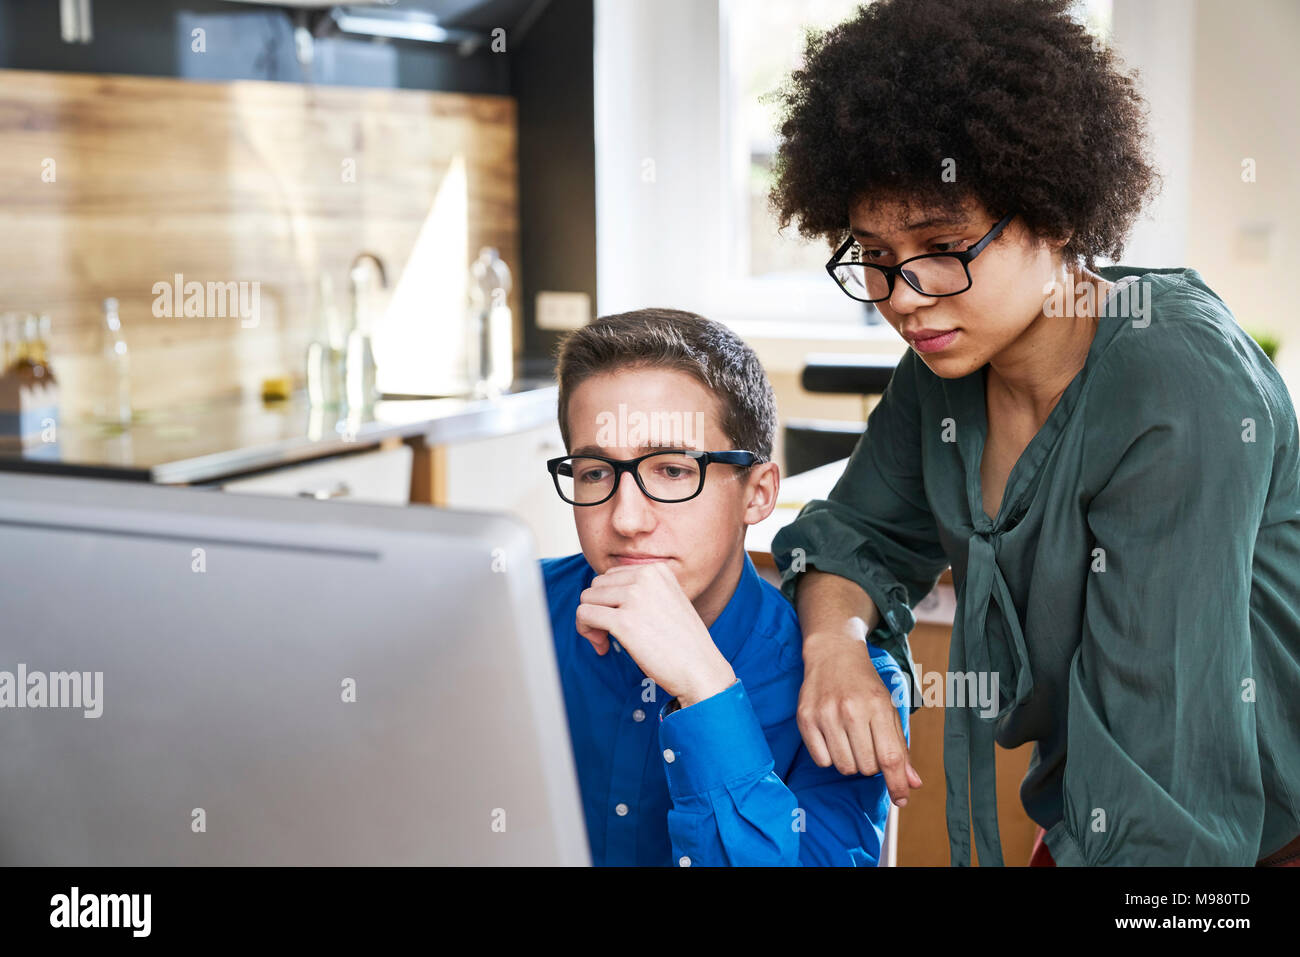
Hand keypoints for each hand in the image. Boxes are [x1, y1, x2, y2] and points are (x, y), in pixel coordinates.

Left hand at [575, 562, 735, 707]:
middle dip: (597, 610)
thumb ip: (641, 591)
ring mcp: (635, 596)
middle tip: (609, 634)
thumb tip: (603, 594)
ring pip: (587, 599)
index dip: (609, 601)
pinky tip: (603, 646)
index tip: (618, 621)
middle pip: (596, 586)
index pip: (612, 576)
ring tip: (606, 640)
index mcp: (656, 570)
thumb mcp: (667, 601)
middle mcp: (646, 577)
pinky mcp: (624, 620)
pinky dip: (586, 632)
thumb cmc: (683, 643)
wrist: (701, 669)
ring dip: (590, 622)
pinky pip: (584, 615)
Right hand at [797, 632, 922, 805]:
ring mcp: (826, 714)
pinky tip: (833, 737)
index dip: (897, 784)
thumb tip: (912, 784)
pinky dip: (830, 757)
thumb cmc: (864, 684)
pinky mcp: (805, 718)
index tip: (902, 799)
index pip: (890, 757)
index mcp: (877, 706)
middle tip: (867, 744)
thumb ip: (900, 747)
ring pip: (844, 767)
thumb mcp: (888, 709)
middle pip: (867, 767)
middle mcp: (851, 710)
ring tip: (850, 740)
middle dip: (871, 764)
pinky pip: (822, 761)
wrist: (832, 653)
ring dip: (851, 762)